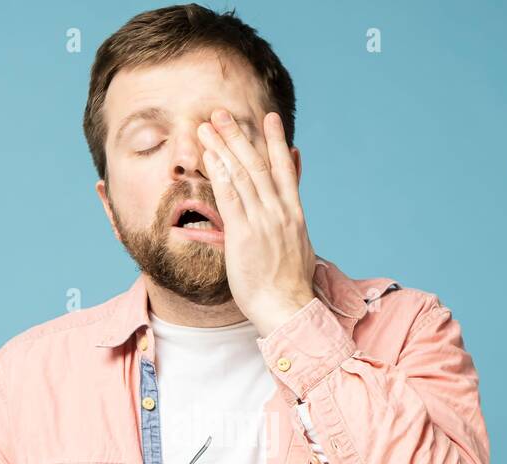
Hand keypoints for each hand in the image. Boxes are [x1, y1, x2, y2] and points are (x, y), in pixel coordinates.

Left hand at [196, 109, 317, 337]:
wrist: (287, 307)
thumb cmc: (288, 286)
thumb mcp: (299, 248)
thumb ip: (292, 222)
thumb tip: (292, 208)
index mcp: (294, 214)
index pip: (284, 170)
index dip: (275, 142)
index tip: (269, 118)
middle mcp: (280, 212)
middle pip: (258, 164)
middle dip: (239, 136)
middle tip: (222, 113)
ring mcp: (263, 221)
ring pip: (242, 174)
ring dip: (223, 147)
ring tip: (207, 127)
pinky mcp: (245, 233)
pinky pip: (230, 196)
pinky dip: (220, 172)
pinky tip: (209, 156)